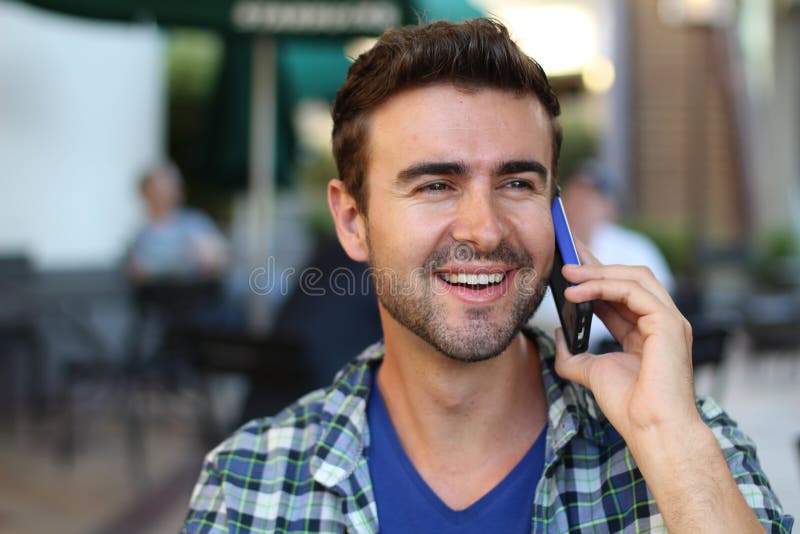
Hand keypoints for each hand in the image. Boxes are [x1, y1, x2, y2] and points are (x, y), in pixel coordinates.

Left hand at [553, 242, 763, 532]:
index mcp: (648, 330)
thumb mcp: (591, 372)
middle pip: (630, 277)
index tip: (567, 266)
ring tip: (566, 272)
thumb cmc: (629, 407)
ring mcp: (670, 320)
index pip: (621, 292)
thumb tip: (556, 333)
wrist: (652, 430)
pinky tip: (576, 292)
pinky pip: (633, 291)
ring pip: (634, 277)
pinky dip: (603, 286)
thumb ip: (573, 353)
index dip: (594, 277)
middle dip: (596, 264)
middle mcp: (663, 321)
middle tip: (564, 256)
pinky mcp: (669, 323)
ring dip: (597, 272)